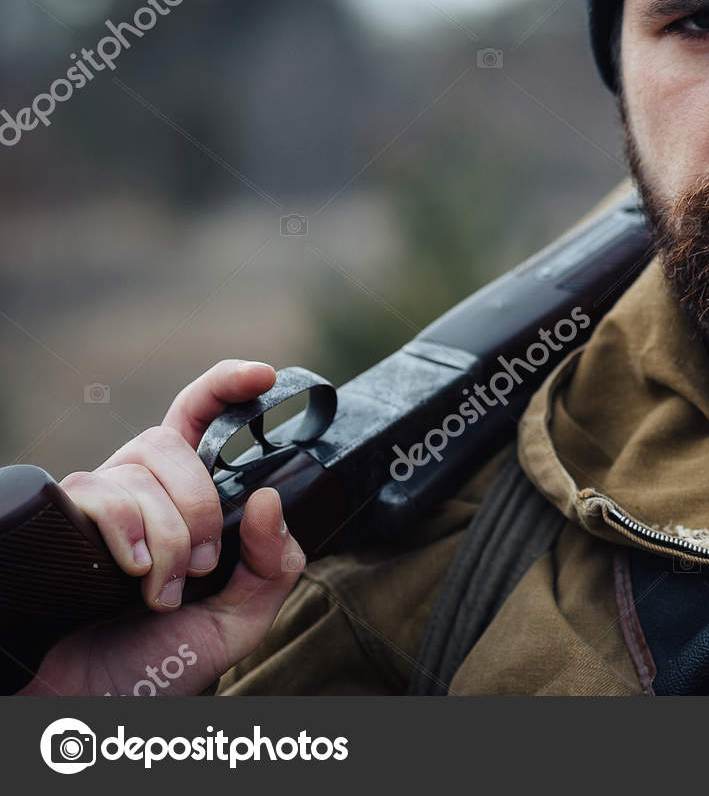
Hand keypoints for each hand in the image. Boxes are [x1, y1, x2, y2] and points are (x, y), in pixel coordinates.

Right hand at [17, 361, 305, 696]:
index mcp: (186, 496)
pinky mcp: (64, 521)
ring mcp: (99, 501)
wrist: (91, 704)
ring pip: (144, 474)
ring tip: (158, 592)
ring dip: (169, 541)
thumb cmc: (160, 660)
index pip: (203, 418)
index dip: (228, 386)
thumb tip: (270, 500)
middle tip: (201, 569)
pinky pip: (105, 496)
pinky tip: (128, 575)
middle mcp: (140, 487)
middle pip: (177, 446)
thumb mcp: (241, 617)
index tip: (265, 375)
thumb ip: (273, 564)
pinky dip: (129, 538)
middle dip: (201, 509)